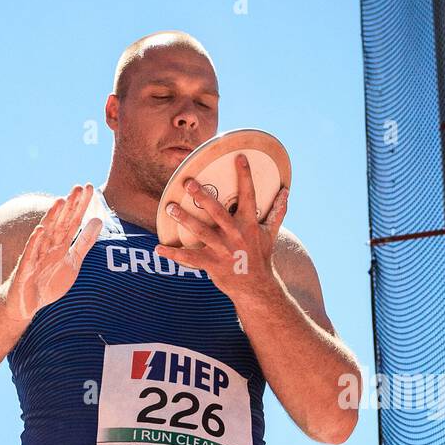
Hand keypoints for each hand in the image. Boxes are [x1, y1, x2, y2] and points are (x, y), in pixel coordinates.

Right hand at [5, 184, 102, 322]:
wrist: (25, 304)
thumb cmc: (47, 280)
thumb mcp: (72, 261)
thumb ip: (84, 242)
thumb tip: (98, 220)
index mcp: (60, 244)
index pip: (72, 221)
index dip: (80, 205)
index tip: (89, 187)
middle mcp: (48, 246)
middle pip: (61, 223)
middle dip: (69, 206)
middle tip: (78, 186)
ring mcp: (36, 255)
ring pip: (46, 234)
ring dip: (52, 218)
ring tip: (60, 201)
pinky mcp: (25, 268)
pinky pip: (31, 254)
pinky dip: (35, 242)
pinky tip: (40, 229)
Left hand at [153, 154, 288, 298]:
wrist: (257, 287)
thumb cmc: (261, 257)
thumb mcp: (271, 234)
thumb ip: (277, 212)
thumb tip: (286, 192)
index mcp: (249, 224)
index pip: (248, 196)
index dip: (245, 176)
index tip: (238, 157)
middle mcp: (236, 235)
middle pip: (217, 212)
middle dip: (202, 197)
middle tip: (188, 183)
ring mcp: (223, 250)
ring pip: (201, 231)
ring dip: (184, 219)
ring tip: (170, 207)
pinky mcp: (212, 264)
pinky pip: (190, 258)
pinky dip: (174, 254)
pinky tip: (158, 248)